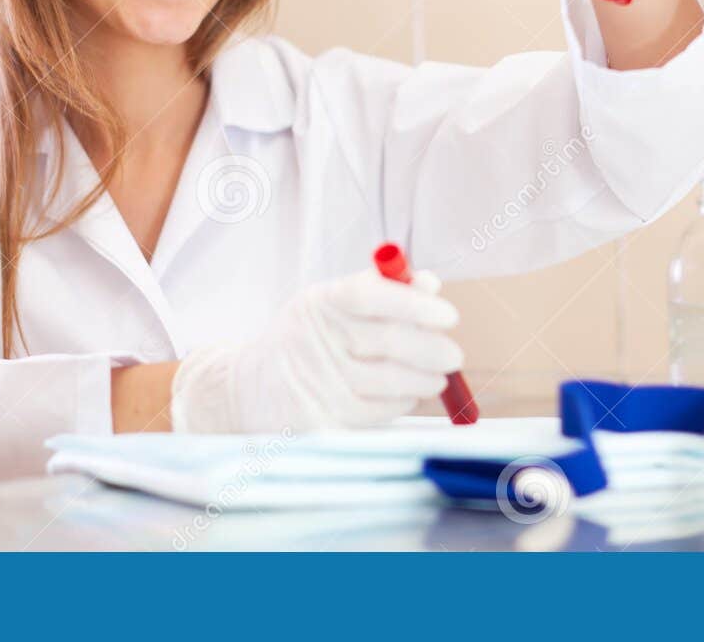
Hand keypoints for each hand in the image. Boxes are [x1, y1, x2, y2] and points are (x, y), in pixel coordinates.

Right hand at [169, 269, 463, 432]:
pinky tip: (405, 395)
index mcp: (320, 303)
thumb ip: (381, 291)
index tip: (448, 314)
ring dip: (423, 380)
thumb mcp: (331, 305)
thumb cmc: (307, 339)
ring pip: (389, 382)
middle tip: (453, 355)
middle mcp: (314, 341)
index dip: (412, 302)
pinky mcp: (322, 420)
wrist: (250, 388)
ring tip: (436, 377)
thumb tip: (431, 283)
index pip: (369, 294)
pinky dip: (402, 403)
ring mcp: (316, 383)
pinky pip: (379, 412)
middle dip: (432, 348)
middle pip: (387, 340)